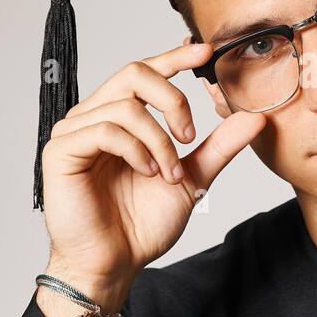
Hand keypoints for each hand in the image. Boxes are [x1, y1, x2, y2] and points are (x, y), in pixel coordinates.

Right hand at [39, 41, 266, 305]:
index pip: (146, 71)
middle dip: (173, 99)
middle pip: (134, 72)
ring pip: (126, 105)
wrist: (116, 264)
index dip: (174, 57)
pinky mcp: (61, 151)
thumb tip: (255, 117)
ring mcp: (75, 131)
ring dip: (159, 140)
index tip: (206, 52)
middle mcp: (95, 116)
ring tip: (168, 174)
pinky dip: (136, 149)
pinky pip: (104, 130)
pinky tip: (146, 172)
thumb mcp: (193, 178)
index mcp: (121, 117)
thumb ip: (219, 146)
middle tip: (190, 136)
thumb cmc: (142, 224)